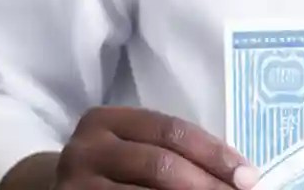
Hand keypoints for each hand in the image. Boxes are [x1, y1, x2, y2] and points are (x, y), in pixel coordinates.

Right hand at [51, 107, 258, 189]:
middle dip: (207, 183)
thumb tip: (239, 174)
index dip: (214, 153)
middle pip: (160, 165)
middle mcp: (86, 149)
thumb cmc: (112, 166)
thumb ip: (174, 151)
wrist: (54, 189)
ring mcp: (74, 185)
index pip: (171, 131)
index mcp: (106, 120)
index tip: (248, 175)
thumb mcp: (133, 145)